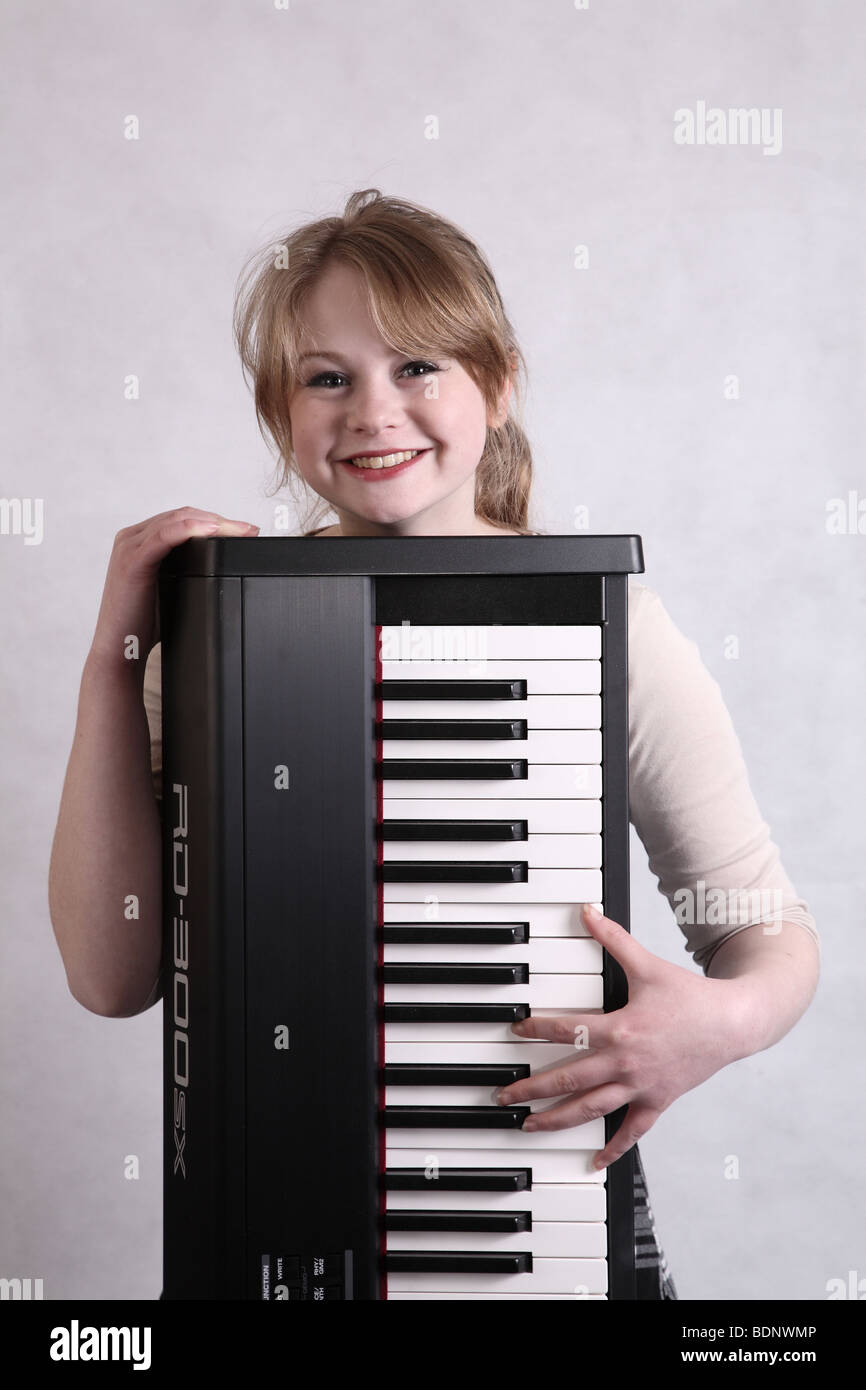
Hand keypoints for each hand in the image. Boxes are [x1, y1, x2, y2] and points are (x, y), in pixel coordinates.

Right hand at [88, 506, 258, 671]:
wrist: (121, 650)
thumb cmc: (147, 624)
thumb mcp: (173, 589)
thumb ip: (190, 571)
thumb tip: (226, 569)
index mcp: (141, 540)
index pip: (183, 519)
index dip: (216, 521)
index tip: (247, 531)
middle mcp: (132, 537)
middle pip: (183, 516)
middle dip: (220, 520)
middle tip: (250, 530)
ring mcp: (129, 546)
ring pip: (177, 521)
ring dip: (213, 523)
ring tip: (240, 530)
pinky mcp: (132, 560)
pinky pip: (163, 536)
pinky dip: (189, 529)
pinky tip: (211, 530)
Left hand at [495, 903, 752, 1168]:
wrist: (733, 1024)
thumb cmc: (690, 997)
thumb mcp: (647, 965)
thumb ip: (613, 939)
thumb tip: (588, 911)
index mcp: (620, 1029)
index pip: (568, 1030)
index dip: (537, 1029)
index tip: (515, 1032)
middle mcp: (626, 1063)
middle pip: (569, 1079)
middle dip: (532, 1088)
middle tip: (504, 1095)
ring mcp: (641, 1086)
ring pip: (591, 1109)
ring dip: (557, 1120)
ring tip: (530, 1126)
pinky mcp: (658, 1101)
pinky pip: (632, 1130)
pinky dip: (613, 1147)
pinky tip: (594, 1160)